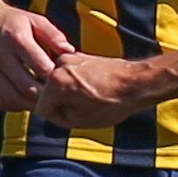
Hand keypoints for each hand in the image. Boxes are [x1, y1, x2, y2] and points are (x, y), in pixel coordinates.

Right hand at [0, 0, 73, 111]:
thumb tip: (71, 52)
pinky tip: (24, 100)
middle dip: (45, 96)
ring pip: (12, 97)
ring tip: (42, 102)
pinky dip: (14, 106)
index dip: (55, 78)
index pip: (42, 67)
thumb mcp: (34, 20)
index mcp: (16, 38)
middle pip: (27, 87)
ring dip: (30, 104)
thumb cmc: (13, 22)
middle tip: (57, 98)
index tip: (63, 81)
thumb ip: (54, 35)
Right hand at [38, 52, 157, 129]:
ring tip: (90, 99)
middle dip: (61, 103)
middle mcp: (58, 66)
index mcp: (55, 82)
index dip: (57, 117)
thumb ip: (57, 116)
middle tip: (82, 109)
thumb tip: (49, 110)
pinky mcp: (79, 56)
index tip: (73, 117)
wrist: (136, 82)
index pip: (41, 107)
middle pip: (47, 93)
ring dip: (68, 93)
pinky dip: (76, 84)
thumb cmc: (112, 103)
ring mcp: (69, 58)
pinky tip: (93, 90)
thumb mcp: (80, 120)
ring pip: (58, 84)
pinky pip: (68, 75)